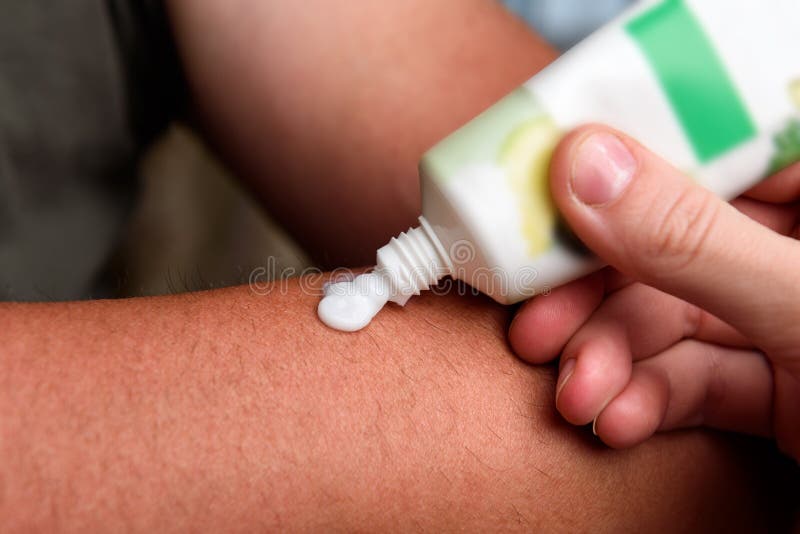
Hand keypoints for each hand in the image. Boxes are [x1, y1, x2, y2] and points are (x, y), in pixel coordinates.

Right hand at [509, 125, 799, 459]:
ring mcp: (781, 318)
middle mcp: (793, 247)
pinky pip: (694, 381)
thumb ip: (696, 240)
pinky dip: (646, 401)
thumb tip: (584, 168)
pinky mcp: (774, 386)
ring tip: (574, 394)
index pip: (713, 138)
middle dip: (595, 293)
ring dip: (609, 359)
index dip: (622, 153)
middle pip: (668, 239)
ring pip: (669, 318)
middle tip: (536, 320)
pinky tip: (617, 420)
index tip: (543, 179)